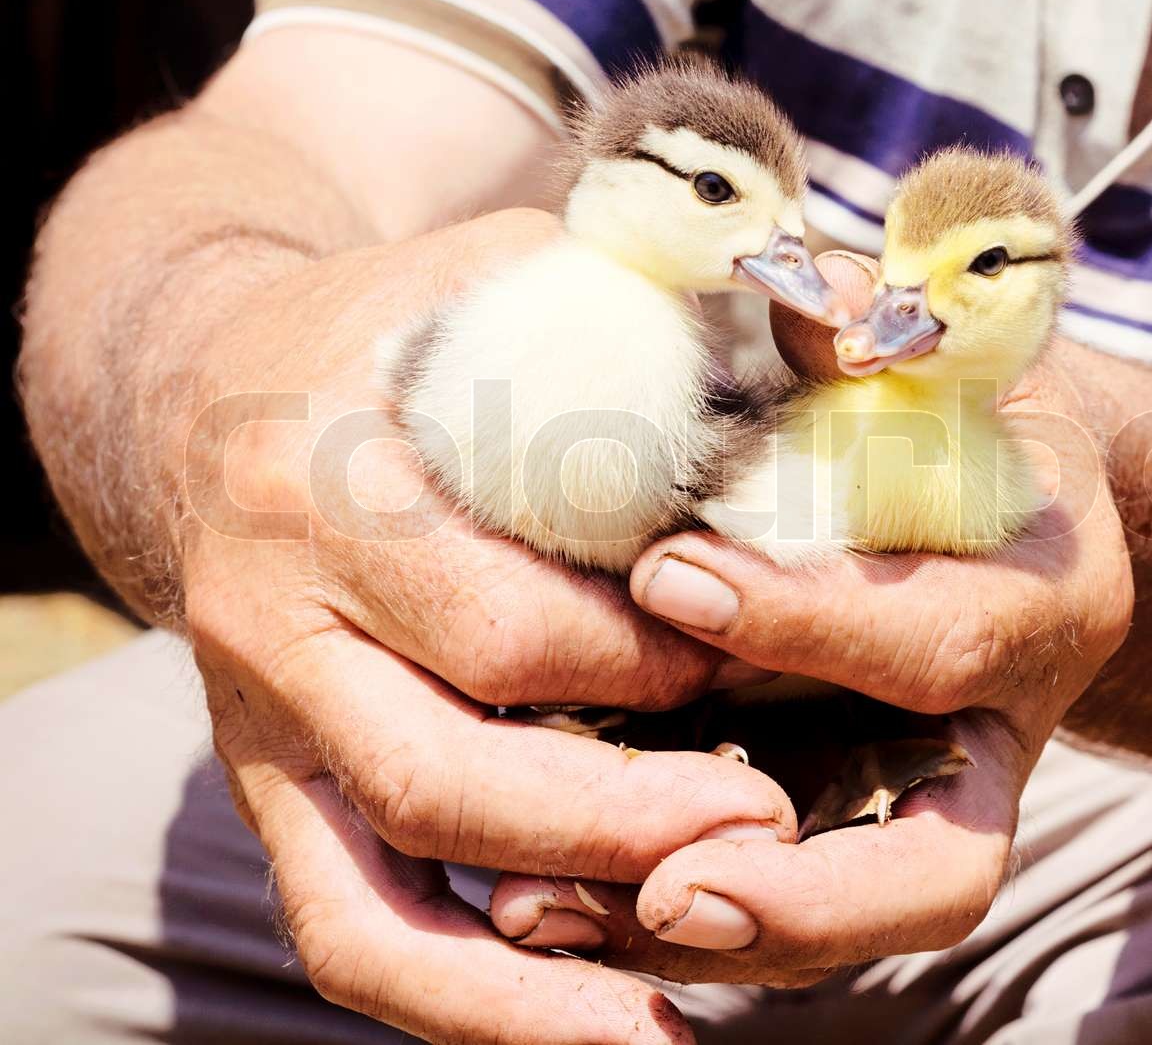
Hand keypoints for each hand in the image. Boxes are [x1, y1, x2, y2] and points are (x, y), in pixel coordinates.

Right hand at [179, 210, 796, 1041]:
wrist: (205, 389)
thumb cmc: (397, 328)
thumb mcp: (515, 269)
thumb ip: (673, 295)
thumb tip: (860, 325)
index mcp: (331, 481)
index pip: (510, 627)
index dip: (652, 671)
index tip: (760, 672)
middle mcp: (270, 619)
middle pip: (449, 776)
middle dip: (622, 821)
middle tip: (768, 821)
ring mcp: (256, 725)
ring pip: (381, 900)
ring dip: (540, 971)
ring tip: (681, 1005)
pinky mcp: (268, 789)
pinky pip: (352, 933)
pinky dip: (470, 1005)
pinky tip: (601, 1029)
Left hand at [489, 253, 1134, 985]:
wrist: (1010, 492)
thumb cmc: (960, 406)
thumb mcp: (939, 351)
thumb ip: (867, 326)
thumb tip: (783, 285)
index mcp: (1046, 595)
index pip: (944, 640)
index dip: (811, 619)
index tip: (665, 575)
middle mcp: (1000, 729)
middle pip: (941, 868)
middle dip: (809, 897)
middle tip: (668, 885)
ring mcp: (929, 794)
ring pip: (847, 919)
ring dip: (708, 933)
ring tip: (548, 913)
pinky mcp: (855, 819)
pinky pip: (777, 900)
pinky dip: (664, 909)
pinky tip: (544, 897)